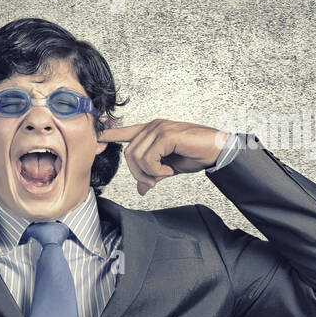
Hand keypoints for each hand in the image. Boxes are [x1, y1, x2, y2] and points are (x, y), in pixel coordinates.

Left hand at [97, 120, 227, 195]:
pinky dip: (157, 170)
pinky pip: (149, 158)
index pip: (126, 131)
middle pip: (128, 153)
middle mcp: (153, 126)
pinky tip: (169, 170)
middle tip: (153, 182)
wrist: (216, 150)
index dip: (111, 134)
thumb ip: (153, 175)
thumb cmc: (196, 155)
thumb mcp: (169, 168)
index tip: (98, 135)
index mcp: (152, 131)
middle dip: (138, 173)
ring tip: (164, 174)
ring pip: (136, 156)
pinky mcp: (165, 135)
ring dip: (148, 172)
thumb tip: (141, 189)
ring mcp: (158, 129)